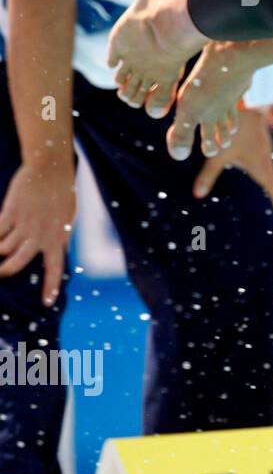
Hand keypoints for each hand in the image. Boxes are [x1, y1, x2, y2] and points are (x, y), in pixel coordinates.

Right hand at [0, 162, 75, 305]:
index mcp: (58, 238)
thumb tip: (55, 250)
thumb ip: (57, 237)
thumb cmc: (61, 195)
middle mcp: (41, 234)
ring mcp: (24, 224)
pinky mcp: (10, 213)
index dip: (50, 286)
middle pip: (17, 263)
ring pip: (2, 249)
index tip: (46, 303)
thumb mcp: (66, 219)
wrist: (51, 170)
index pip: (55, 267)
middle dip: (4, 273)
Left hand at [168, 41, 257, 159]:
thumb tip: (179, 156)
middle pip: (222, 126)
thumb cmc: (208, 82)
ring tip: (232, 130)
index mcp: (209, 115)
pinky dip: (236, 98)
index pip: (209, 136)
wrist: (232, 56)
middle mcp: (222, 107)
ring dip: (231, 123)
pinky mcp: (237, 78)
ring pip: (230, 111)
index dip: (209, 145)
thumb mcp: (189, 109)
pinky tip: (237, 95)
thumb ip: (183, 132)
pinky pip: (236, 92)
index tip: (211, 153)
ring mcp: (232, 93)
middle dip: (221, 137)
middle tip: (222, 145)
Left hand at [193, 114, 272, 211]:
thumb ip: (208, 175)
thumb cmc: (233, 131)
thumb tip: (198, 195)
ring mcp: (265, 148)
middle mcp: (266, 159)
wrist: (246, 104)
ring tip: (258, 191)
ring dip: (266, 181)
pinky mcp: (260, 140)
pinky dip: (261, 169)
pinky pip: (264, 159)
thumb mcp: (218, 156)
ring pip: (269, 170)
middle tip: (266, 208)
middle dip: (270, 195)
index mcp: (261, 168)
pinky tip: (249, 167)